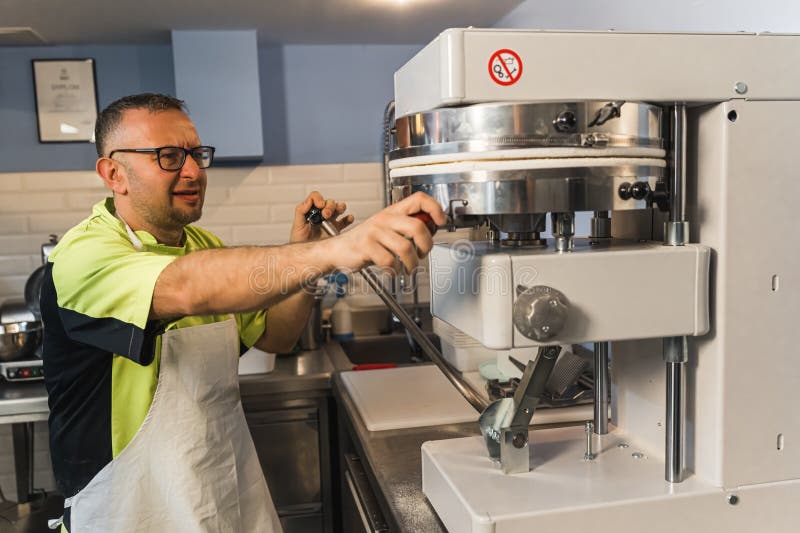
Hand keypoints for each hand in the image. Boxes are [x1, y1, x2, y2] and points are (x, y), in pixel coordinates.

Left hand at [290, 191, 353, 242]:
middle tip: (326, 215)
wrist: (306, 258)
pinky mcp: (337, 230)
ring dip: (340, 207)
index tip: (319, 205)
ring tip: (338, 212)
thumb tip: (308, 201)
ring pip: (339, 208)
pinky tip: (348, 219)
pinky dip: (349, 218)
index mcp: (310, 211)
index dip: (318, 198)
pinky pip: (346, 221)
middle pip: (329, 202)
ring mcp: (330, 222)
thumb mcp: (297, 226)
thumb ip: (300, 211)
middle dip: (329, 206)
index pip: (315, 197)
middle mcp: (321, 215)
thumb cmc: (299, 242)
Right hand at [324, 192, 446, 272]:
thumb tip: (432, 232)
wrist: (338, 251)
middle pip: (417, 227)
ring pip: (406, 248)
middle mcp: (385, 219)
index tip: (441, 221)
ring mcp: (374, 232)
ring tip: (408, 267)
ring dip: (412, 263)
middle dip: (426, 246)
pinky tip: (392, 270)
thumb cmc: (366, 243)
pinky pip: (390, 261)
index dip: (435, 208)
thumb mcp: (387, 230)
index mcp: (392, 212)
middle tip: (422, 254)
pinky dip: (395, 270)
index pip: (419, 199)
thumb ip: (407, 228)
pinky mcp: (366, 246)